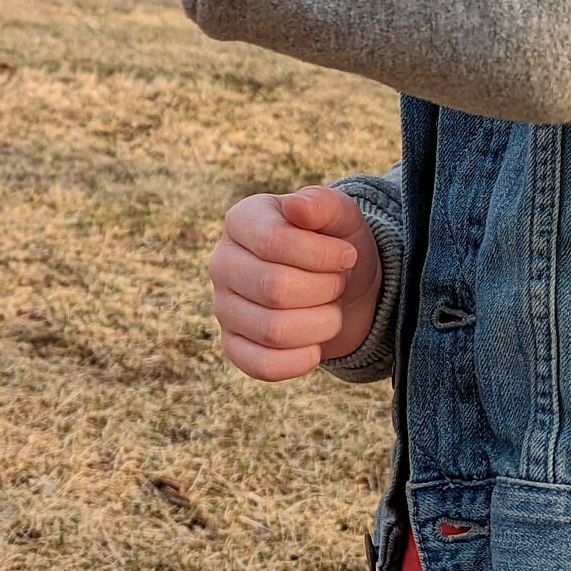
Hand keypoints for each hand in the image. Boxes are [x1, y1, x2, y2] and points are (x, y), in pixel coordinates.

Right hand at [208, 187, 383, 382]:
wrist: (343, 288)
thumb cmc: (336, 244)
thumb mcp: (341, 216)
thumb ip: (322, 204)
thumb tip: (296, 208)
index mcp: (241, 221)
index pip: (271, 241)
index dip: (321, 254)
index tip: (347, 255)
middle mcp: (222, 263)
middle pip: (273, 288)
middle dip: (324, 289)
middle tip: (338, 283)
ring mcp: (224, 307)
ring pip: (273, 330)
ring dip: (321, 324)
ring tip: (330, 310)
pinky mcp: (233, 345)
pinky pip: (261, 366)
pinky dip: (299, 361)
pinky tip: (316, 347)